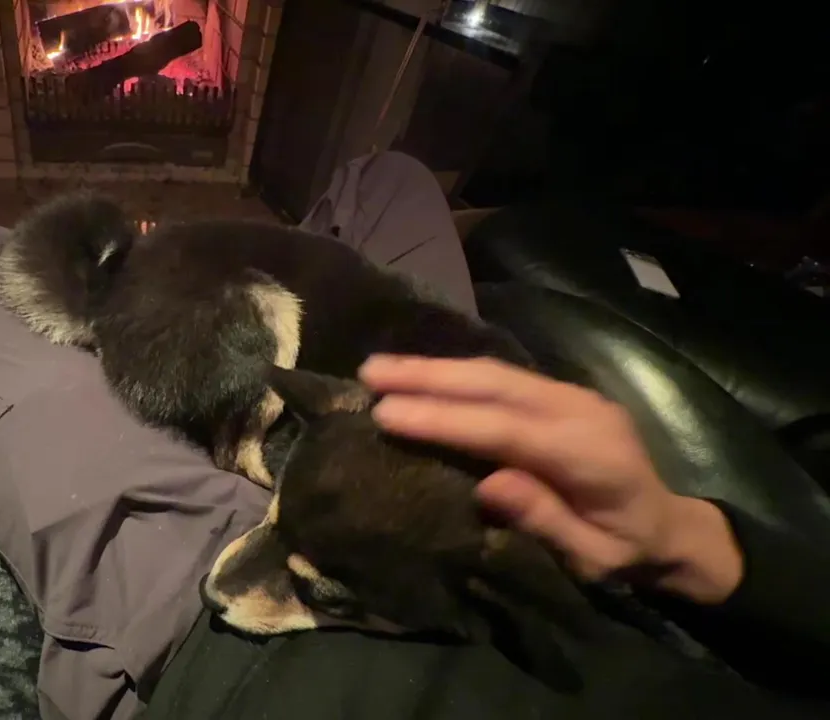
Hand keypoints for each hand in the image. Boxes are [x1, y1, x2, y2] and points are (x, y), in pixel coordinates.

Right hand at [359, 355, 742, 603]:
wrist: (671, 527)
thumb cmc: (626, 552)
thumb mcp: (592, 558)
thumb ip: (544, 520)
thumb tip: (486, 485)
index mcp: (590, 455)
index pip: (506, 428)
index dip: (446, 418)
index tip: (388, 414)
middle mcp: (581, 411)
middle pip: (496, 384)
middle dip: (429, 376)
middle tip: (369, 372)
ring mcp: (572, 396)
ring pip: (496, 372)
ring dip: (435, 368)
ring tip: (379, 368)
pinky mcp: (561, 394)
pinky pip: (503, 376)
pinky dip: (457, 373)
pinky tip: (420, 373)